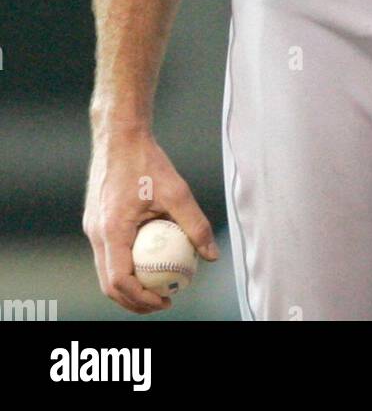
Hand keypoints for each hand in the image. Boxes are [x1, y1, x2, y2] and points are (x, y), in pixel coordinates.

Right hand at [83, 128, 218, 313]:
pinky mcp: (95, 221)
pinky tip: (149, 256)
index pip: (119, 281)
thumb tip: (211, 256)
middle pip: (109, 283)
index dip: (141, 298)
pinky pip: (108, 252)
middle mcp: (96, 234)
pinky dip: (125, 264)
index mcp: (111, 231)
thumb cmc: (147, 161)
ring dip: (129, 284)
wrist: (120, 136)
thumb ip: (195, 224)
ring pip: (106, 270)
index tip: (165, 301)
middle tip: (162, 301)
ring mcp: (92, 228)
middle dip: (134, 300)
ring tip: (157, 286)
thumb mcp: (177, 191)